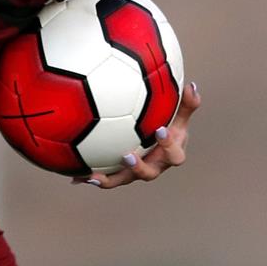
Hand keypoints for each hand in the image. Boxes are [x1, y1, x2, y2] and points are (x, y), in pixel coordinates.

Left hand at [74, 81, 200, 189]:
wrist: (156, 140)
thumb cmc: (169, 125)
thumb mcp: (179, 115)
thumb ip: (187, 104)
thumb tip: (192, 85)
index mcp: (171, 154)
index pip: (174, 154)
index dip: (169, 145)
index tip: (161, 130)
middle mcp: (154, 166)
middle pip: (149, 173)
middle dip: (139, 167)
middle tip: (128, 156)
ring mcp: (136, 172)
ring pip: (124, 179)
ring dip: (109, 179)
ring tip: (93, 176)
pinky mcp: (121, 173)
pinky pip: (107, 178)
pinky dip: (90, 178)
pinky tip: (74, 177)